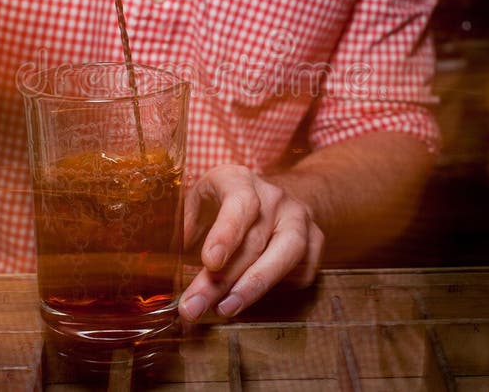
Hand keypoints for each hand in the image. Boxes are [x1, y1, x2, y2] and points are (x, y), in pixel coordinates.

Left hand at [178, 165, 323, 321]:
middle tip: (196, 306)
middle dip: (223, 280)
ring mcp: (299, 218)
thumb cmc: (222, 203)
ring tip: (226, 309)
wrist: (271, 196)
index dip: (226, 233)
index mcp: (239, 180)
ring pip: (285, 255)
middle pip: (253, 241)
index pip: (239, 202)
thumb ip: (185, 227)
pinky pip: (301, 271)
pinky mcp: (316, 240)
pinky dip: (277, 289)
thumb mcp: (198, 202)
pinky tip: (251, 296)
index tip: (209, 262)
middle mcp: (274, 196)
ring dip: (253, 287)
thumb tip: (172, 265)